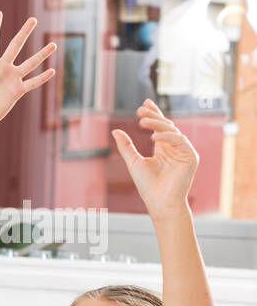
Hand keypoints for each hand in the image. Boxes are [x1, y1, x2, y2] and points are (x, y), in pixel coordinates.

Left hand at [0, 10, 54, 132]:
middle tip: (33, 19)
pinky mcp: (18, 91)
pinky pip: (32, 82)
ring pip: (29, 62)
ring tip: (53, 44)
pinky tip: (52, 70)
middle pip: (15, 46)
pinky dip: (42, 78)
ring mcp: (11, 78)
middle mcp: (2, 67)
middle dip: (24, 32)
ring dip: (41, 54)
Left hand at [112, 99, 197, 214]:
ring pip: (172, 130)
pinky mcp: (190, 156)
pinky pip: (179, 140)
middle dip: (154, 116)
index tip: (144, 104)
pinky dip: (167, 136)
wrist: (159, 201)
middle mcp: (175, 148)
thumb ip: (126, 146)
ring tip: (142, 121)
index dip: (154, 114)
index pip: (159, 127)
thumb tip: (115, 130)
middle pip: (166, 125)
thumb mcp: (133, 161)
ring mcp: (184, 151)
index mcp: (164, 148)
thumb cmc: (147, 185)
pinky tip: (153, 136)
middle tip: (141, 109)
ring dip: (157, 124)